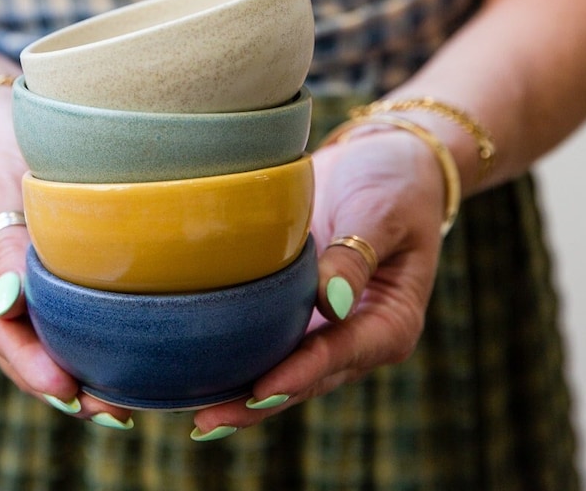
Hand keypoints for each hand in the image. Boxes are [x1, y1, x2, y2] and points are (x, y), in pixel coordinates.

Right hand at [0, 86, 134, 427]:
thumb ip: (5, 243)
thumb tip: (14, 304)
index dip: (30, 360)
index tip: (65, 384)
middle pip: (20, 349)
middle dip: (62, 381)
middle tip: (111, 411)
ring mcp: (14, 290)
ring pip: (43, 341)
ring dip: (78, 368)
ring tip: (122, 403)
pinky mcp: (42, 279)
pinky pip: (61, 316)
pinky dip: (85, 338)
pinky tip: (120, 359)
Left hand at [190, 127, 447, 438]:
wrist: (381, 162)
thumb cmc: (393, 185)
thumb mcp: (383, 212)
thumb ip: (358, 254)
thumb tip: (333, 302)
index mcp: (388, 323)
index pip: (341, 354)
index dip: (301, 374)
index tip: (261, 390)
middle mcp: (353, 336)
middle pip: (304, 379)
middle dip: (257, 402)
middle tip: (208, 422)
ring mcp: (321, 325)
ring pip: (279, 366)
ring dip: (238, 390)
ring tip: (193, 414)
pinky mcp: (294, 306)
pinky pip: (264, 336)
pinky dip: (234, 354)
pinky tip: (194, 370)